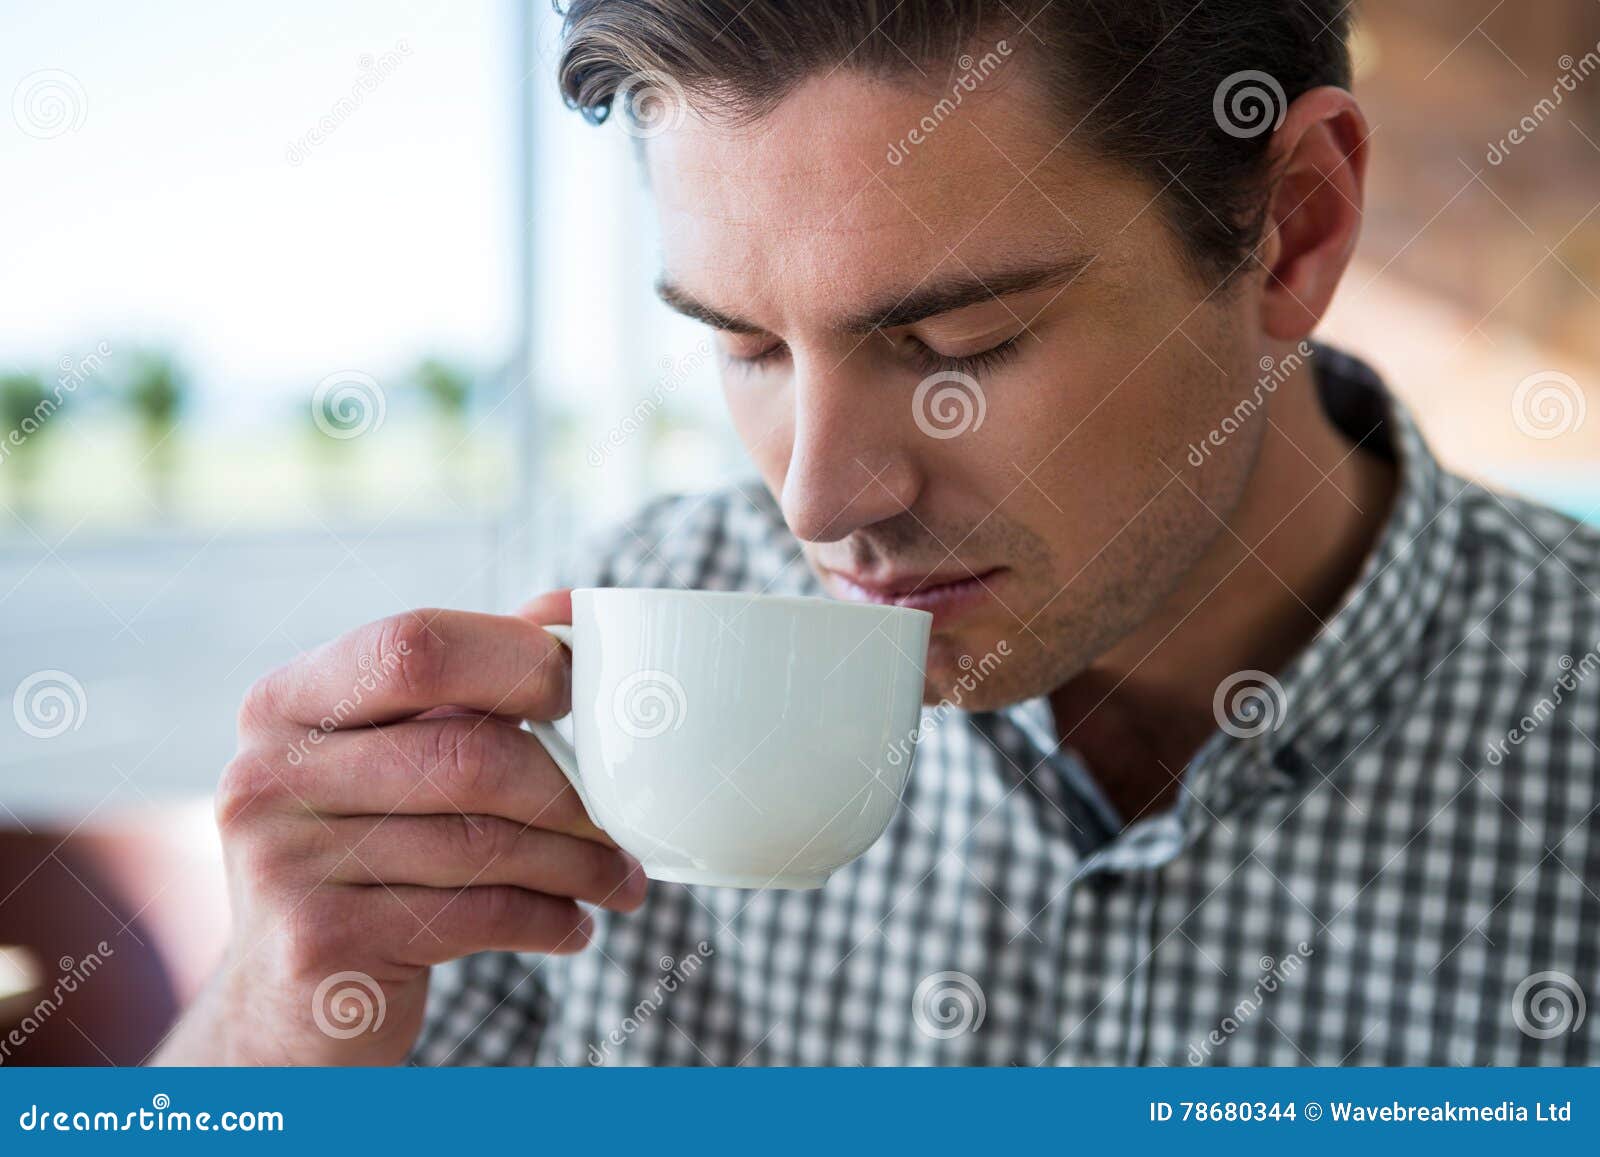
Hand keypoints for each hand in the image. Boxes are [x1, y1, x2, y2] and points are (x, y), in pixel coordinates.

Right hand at [153, 592, 645, 1064]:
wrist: (286, 1006)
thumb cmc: (367, 856)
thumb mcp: (395, 757)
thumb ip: (469, 680)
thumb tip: (569, 610)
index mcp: (287, 703)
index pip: (415, 646)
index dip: (519, 661)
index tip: (585, 692)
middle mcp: (267, 774)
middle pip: (465, 753)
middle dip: (569, 787)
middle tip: (626, 816)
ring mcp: (283, 863)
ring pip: (484, 841)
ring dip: (578, 863)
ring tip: (621, 878)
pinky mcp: (318, 945)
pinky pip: (478, 915)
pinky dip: (549, 919)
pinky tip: (574, 925)